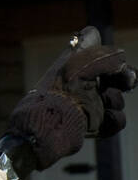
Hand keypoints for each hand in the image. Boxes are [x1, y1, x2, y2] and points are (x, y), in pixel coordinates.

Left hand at [0, 26, 136, 171]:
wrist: (51, 122)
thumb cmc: (63, 88)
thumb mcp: (82, 64)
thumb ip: (105, 56)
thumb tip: (122, 58)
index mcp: (74, 66)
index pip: (96, 54)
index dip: (111, 56)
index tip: (119, 61)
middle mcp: (81, 84)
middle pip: (114, 77)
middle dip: (126, 78)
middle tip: (129, 81)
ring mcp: (88, 104)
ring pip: (116, 99)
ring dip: (116, 99)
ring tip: (107, 99)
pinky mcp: (93, 124)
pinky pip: (115, 120)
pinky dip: (115, 118)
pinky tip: (106, 115)